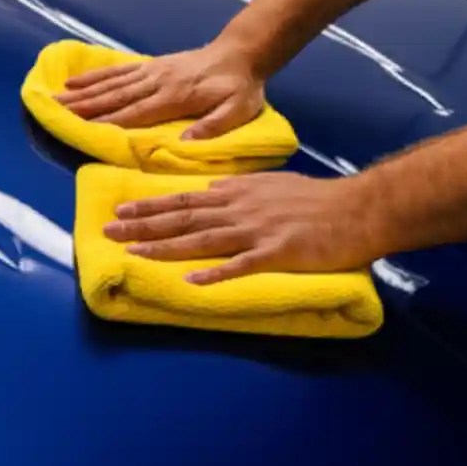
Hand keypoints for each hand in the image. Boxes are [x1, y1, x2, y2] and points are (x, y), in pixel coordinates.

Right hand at [56, 41, 264, 139]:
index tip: (82, 128)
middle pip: (115, 96)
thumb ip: (213, 126)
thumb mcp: (238, 111)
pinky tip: (76, 81)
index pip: (136, 112)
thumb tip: (185, 142)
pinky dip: (95, 76)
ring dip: (83, 92)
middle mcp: (158, 82)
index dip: (109, 121)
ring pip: (112, 83)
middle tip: (56, 113)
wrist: (241, 53)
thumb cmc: (240, 88)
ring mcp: (152, 71)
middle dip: (85, 106)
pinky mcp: (151, 65)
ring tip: (57, 98)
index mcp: (176, 97)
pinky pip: (118, 71)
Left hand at [103, 172, 386, 284]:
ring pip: (202, 239)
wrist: (357, 209)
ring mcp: (257, 230)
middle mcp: (240, 208)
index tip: (121, 210)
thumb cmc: (317, 199)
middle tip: (109, 229)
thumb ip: (239, 189)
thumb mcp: (271, 185)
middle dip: (143, 224)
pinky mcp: (277, 253)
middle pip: (184, 217)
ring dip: (166, 246)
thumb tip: (212, 189)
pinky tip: (191, 281)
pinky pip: (241, 265)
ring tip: (133, 252)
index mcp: (238, 192)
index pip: (185, 199)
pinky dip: (215, 273)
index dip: (151, 206)